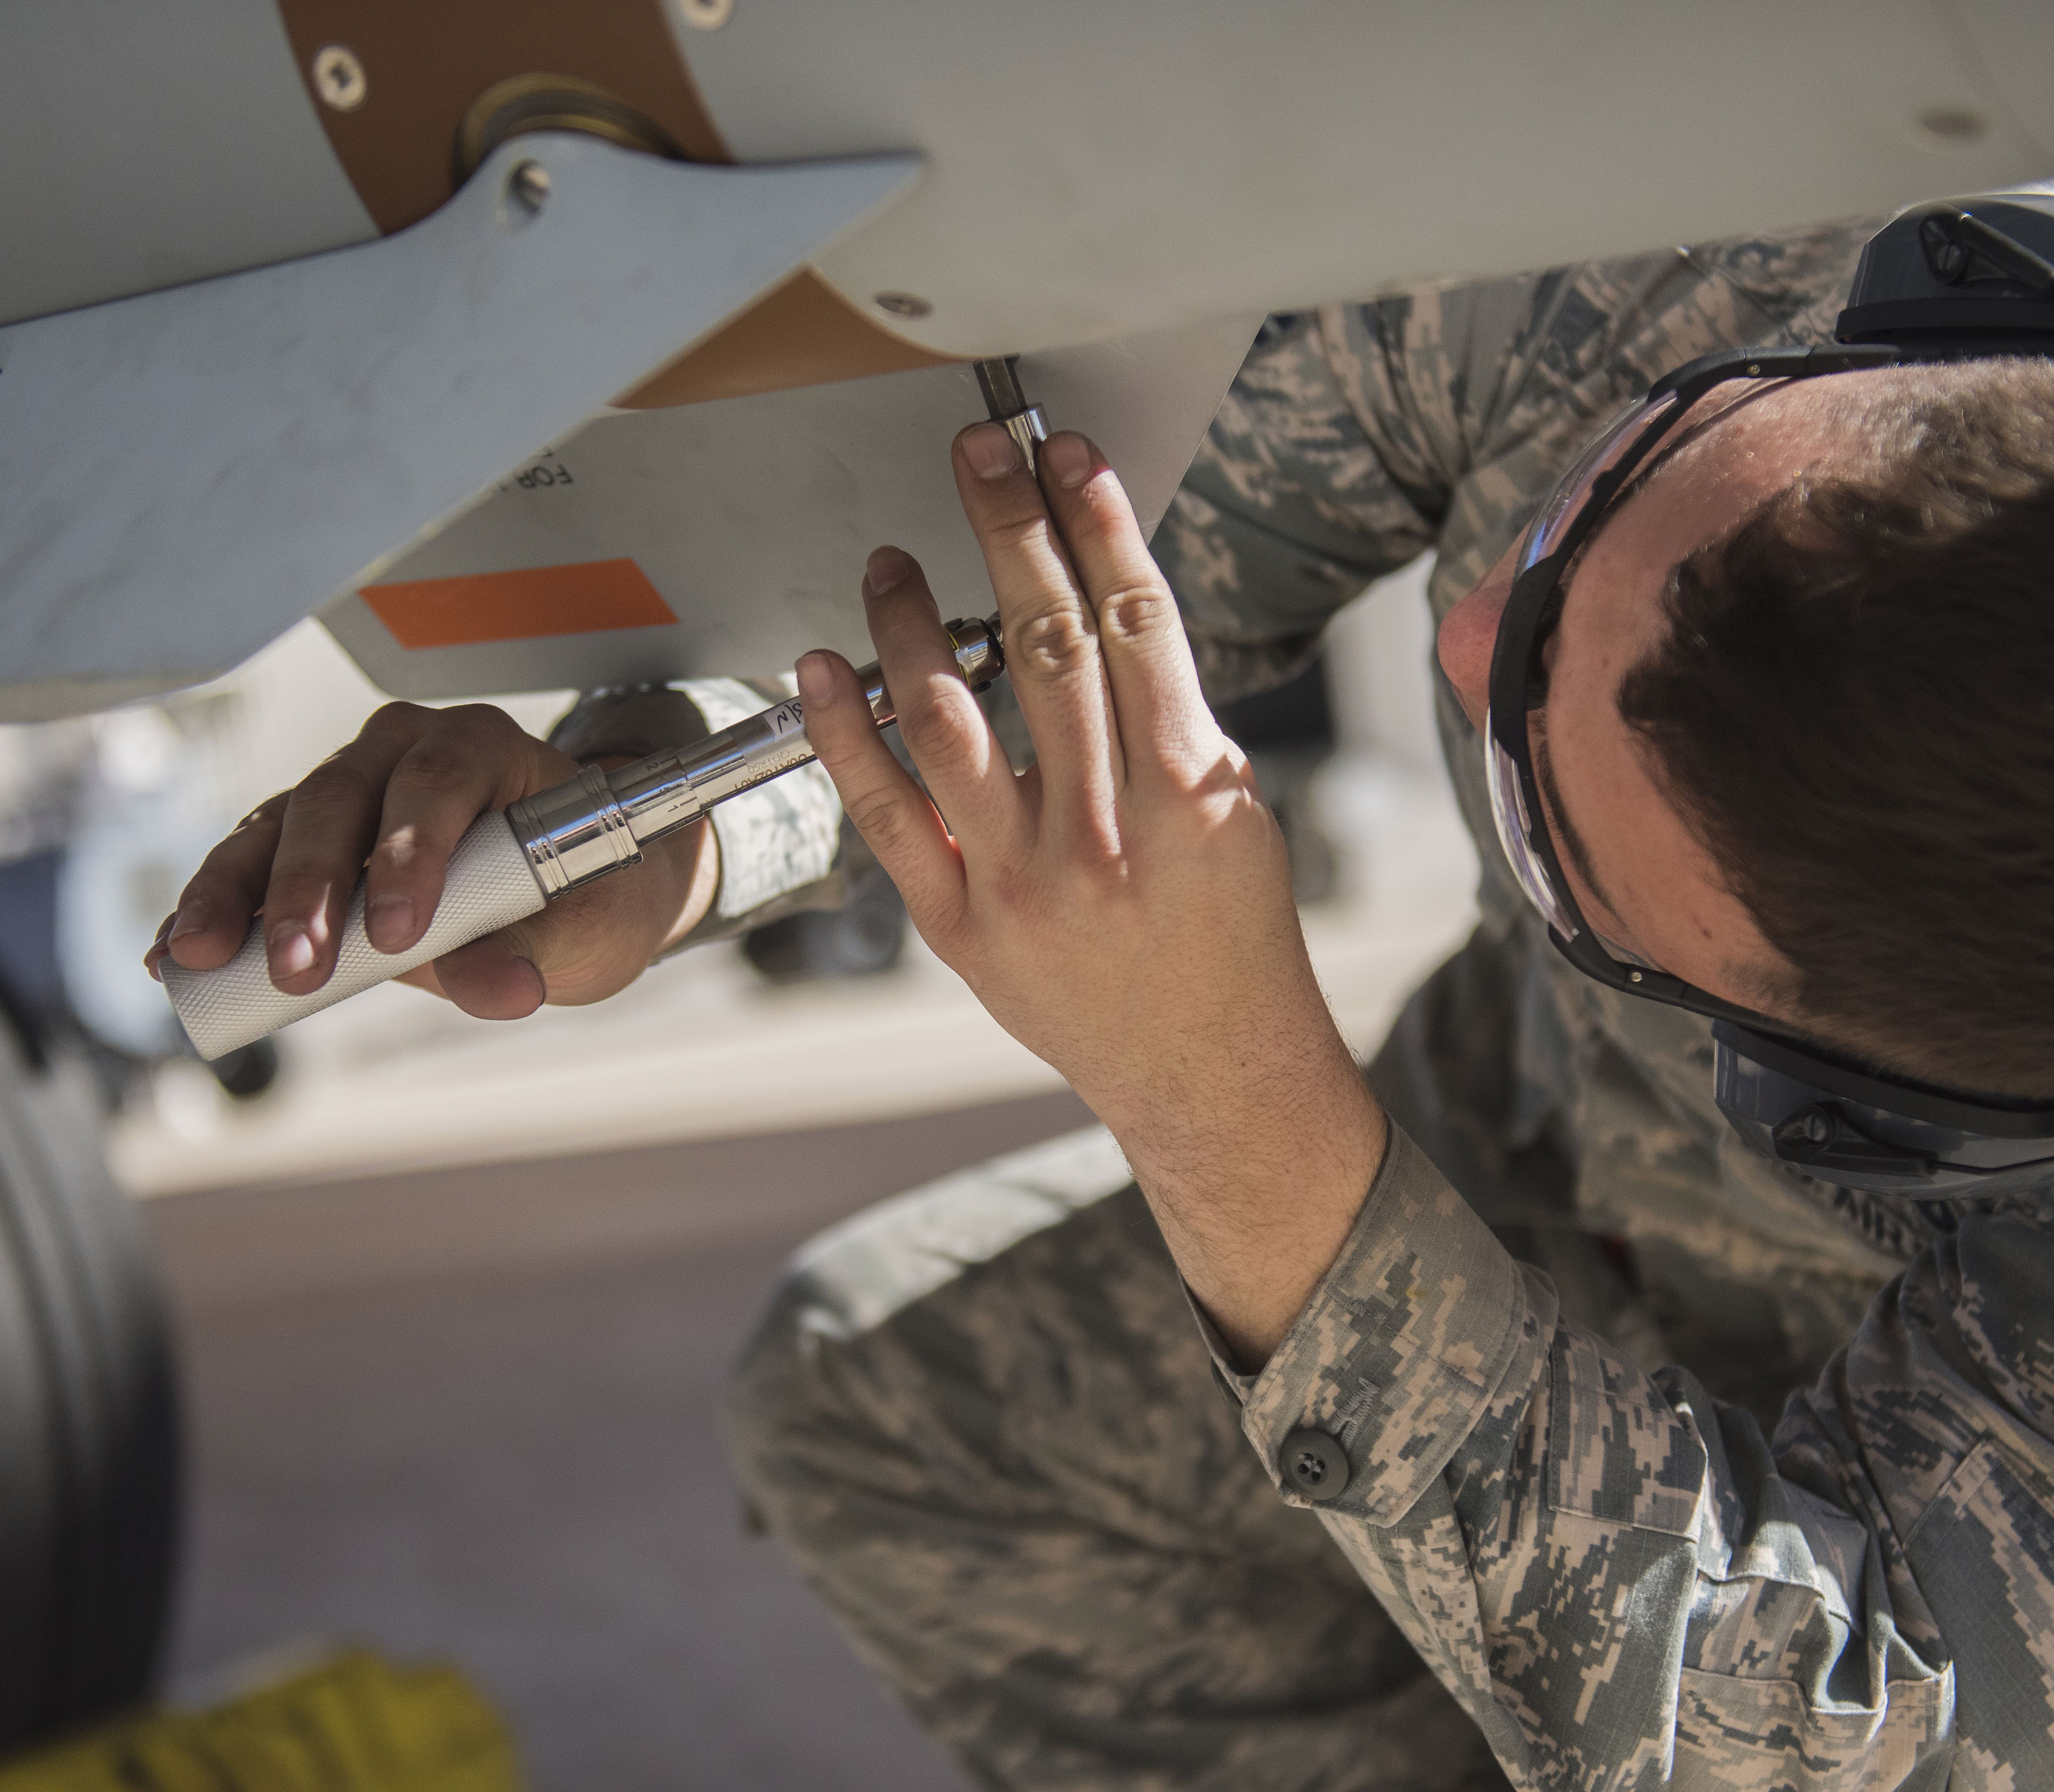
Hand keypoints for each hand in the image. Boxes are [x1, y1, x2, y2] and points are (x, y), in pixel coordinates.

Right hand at [147, 701, 716, 1016]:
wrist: (568, 895)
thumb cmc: (578, 893)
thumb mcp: (577, 926)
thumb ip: (532, 952)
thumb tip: (505, 992)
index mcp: (480, 747)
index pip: (437, 782)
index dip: (409, 853)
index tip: (396, 934)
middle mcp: (401, 751)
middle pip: (339, 800)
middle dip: (309, 888)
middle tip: (296, 968)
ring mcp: (344, 789)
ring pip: (276, 828)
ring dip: (235, 895)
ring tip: (200, 957)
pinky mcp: (303, 840)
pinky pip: (249, 867)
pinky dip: (215, 911)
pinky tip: (174, 957)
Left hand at [798, 427, 1385, 1359]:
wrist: (1209, 1075)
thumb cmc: (1230, 938)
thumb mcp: (1233, 814)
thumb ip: (1169, 720)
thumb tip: (1103, 601)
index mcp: (1189, 797)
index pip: (1135, 626)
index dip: (1096, 525)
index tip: (1065, 453)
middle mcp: (1103, 838)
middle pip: (1044, 648)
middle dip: (1008, 532)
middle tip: (977, 453)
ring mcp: (1021, 885)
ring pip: (947, 721)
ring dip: (909, 620)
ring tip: (890, 553)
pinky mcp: (961, 929)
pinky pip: (886, 815)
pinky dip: (844, 732)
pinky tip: (820, 665)